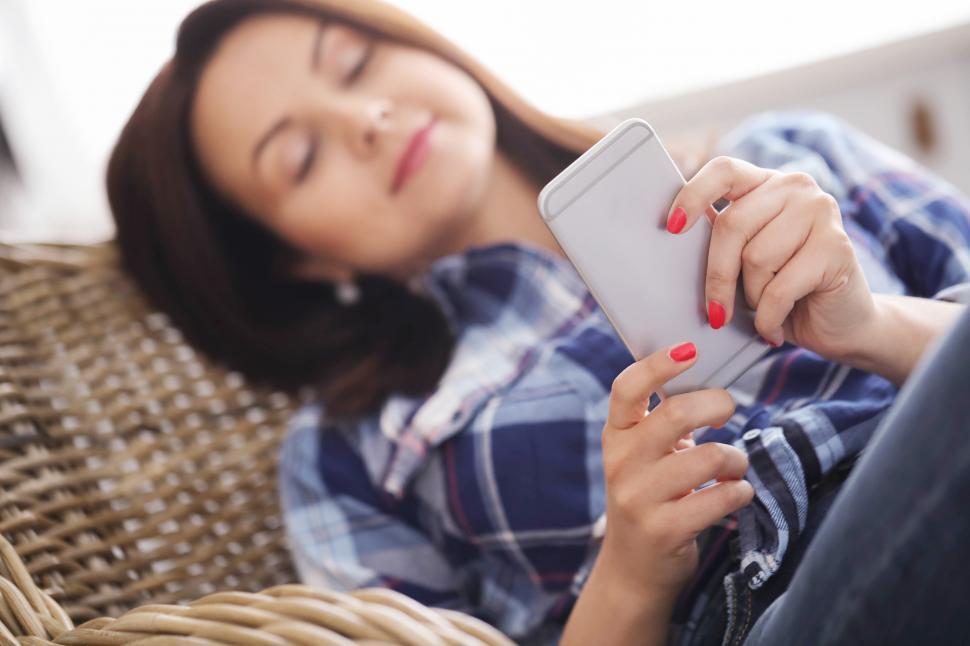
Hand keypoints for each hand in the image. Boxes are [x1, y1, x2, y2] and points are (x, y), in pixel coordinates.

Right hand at [598, 341, 753, 597]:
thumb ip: (661, 420)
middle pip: (676, 414)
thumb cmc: (650, 497)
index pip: (627, 388)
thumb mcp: (643, 455)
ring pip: (709, 457)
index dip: (657, 364)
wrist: (633, 568)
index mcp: (615, 436)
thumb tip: (703, 374)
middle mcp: (621, 463)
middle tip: (729, 409)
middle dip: (717, 404)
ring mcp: (639, 498)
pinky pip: (721, 498)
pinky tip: (735, 494)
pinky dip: (740, 492)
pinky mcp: (664, 529)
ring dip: (735, 460)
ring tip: (733, 468)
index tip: (690, 349)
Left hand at [666, 156, 876, 361]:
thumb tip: (673, 236)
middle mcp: (796, 187)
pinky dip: (768, 317)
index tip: (671, 227)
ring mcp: (821, 212)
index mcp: (765, 184)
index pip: (723, 171)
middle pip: (732, 225)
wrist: (842, 323)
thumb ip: (721, 241)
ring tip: (763, 308)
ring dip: (751, 297)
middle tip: (715, 312)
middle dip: (717, 276)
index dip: (693, 195)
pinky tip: (773, 328)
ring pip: (756, 258)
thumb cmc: (782, 291)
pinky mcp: (837, 246)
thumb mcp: (744, 262)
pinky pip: (780, 288)